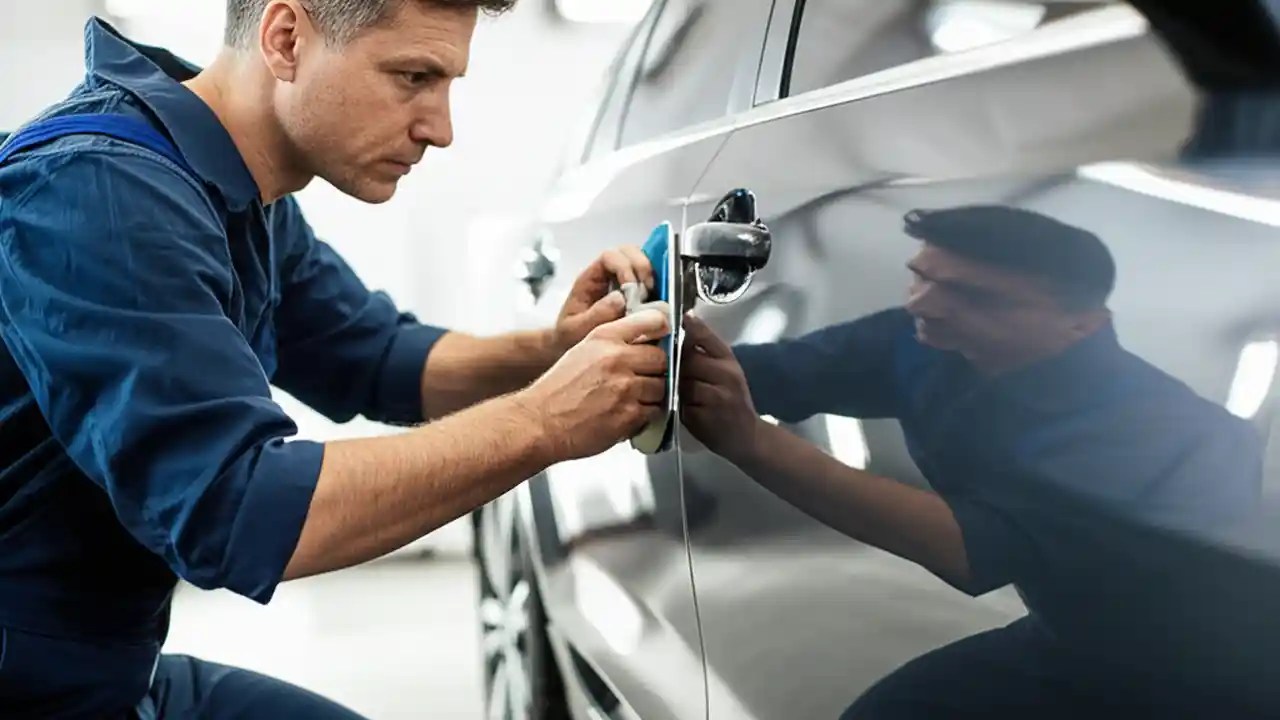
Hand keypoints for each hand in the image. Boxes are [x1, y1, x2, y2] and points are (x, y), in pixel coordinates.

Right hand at [519, 304, 671, 461]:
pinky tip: (623, 414)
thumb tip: (644, 342)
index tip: (663, 334)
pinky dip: (643, 415)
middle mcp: (617, 359)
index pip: (651, 321)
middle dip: (655, 370)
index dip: (662, 328)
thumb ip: (613, 343)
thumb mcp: (582, 351)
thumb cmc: (557, 391)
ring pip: (661, 387)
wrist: (540, 422)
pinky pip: (653, 412)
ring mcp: (625, 387)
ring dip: (650, 395)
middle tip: (641, 378)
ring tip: (628, 399)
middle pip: (661, 358)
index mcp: (604, 338)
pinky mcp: (629, 414)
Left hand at [551, 246, 655, 353]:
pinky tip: (658, 304)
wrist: (573, 349)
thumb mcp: (576, 329)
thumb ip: (595, 315)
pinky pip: (651, 280)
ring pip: (643, 262)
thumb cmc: (571, 337)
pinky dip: (659, 288)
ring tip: (654, 298)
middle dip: (642, 268)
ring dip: (653, 276)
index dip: (624, 267)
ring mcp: (623, 282)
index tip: (631, 290)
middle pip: (630, 252)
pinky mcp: (637, 294)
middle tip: (647, 292)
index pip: (609, 256)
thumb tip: (620, 299)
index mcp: (590, 279)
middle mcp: (608, 275)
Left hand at [680, 313, 761, 460]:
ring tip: (673, 388)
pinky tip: (679, 405)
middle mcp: (726, 376)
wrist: (745, 436)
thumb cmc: (732, 399)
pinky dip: (675, 403)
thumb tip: (682, 324)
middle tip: (666, 366)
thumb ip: (706, 352)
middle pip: (688, 360)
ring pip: (682, 382)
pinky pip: (679, 403)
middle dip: (675, 363)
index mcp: (730, 361)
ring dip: (674, 385)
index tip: (678, 319)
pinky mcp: (702, 417)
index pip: (707, 338)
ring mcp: (715, 397)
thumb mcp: (726, 372)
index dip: (691, 327)